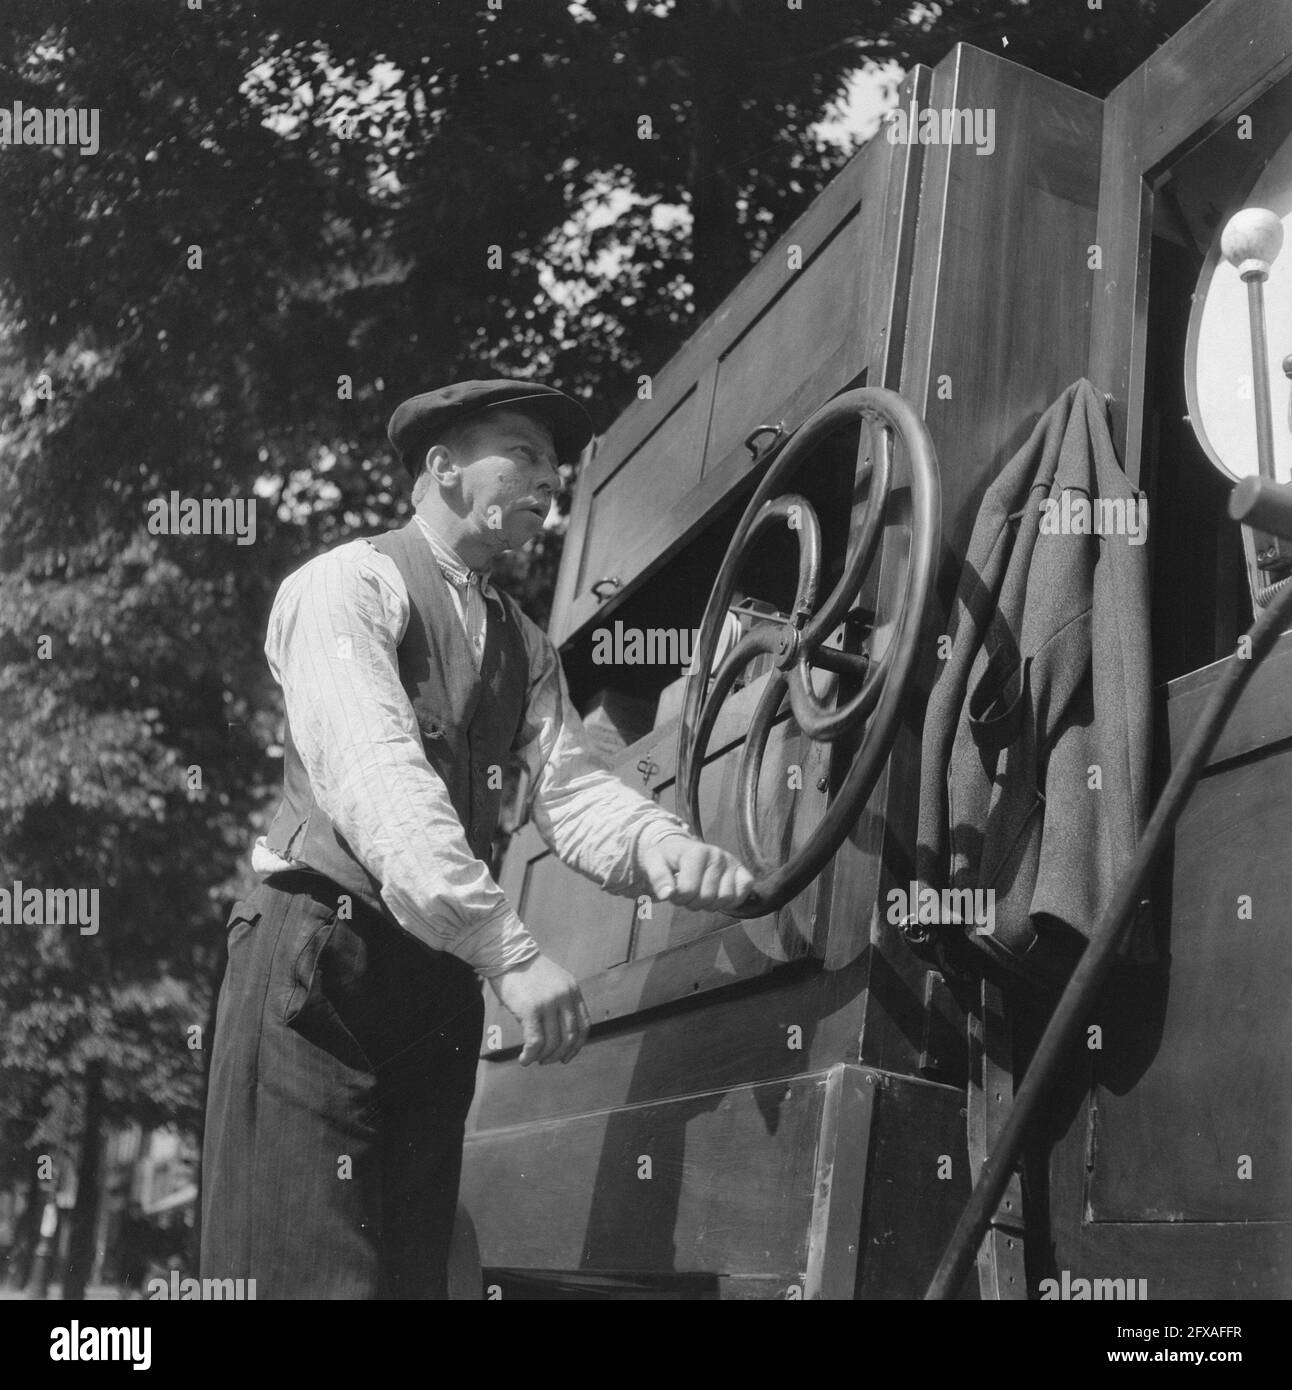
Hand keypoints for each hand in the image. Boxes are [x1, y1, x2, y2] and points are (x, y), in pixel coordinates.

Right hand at [487, 952, 589, 1066]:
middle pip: (570, 1037)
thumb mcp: (553, 982)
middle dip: (559, 1054)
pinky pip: (535, 1042)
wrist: (506, 954)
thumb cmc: (525, 971)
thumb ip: (561, 1001)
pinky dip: (530, 1055)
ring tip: (532, 1059)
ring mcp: (549, 1003)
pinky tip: (524, 1059)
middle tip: (546, 1061)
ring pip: (552, 1043)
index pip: (584, 1025)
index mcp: (572, 990)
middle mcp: (564, 996)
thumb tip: (560, 1032)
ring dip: (543, 1057)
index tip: (566, 1056)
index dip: (577, 1046)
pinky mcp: (531, 1009)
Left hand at [639, 833, 753, 910]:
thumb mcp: (655, 863)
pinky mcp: (742, 872)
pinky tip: (716, 896)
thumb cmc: (668, 859)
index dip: (678, 898)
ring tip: (700, 894)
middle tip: (687, 894)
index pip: (688, 890)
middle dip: (692, 903)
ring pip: (725, 899)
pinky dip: (729, 902)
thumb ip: (659, 878)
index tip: (673, 892)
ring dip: (709, 904)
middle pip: (707, 897)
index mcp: (696, 851)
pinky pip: (742, 895)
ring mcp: (732, 863)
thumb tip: (667, 895)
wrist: (682, 849)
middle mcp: (718, 855)